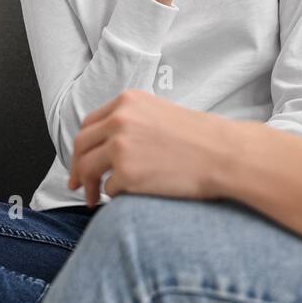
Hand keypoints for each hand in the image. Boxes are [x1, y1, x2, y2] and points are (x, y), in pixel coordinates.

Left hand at [68, 90, 227, 207]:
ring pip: (87, 169)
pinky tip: (130, 196)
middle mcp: (119, 120)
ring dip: (88, 187)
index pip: (88, 124)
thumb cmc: (201, 138)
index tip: (81, 160)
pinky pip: (109, 189)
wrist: (225, 154)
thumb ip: (130, 121)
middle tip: (78, 184)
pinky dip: (115, 195)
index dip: (82, 146)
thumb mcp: (159, 114)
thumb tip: (104, 144)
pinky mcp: (127, 174)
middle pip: (81, 146)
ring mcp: (121, 147)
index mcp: (127, 102)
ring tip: (93, 199)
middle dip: (76, 168)